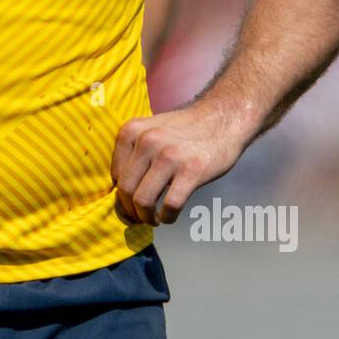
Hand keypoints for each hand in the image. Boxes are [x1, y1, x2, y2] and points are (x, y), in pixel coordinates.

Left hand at [112, 101, 249, 225]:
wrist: (222, 118)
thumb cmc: (184, 130)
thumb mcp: (150, 129)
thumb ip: (133, 153)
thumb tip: (120, 192)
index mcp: (132, 131)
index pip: (115, 175)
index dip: (121, 196)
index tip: (130, 205)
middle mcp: (147, 141)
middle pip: (126, 190)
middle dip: (130, 211)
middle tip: (139, 218)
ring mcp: (169, 156)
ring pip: (144, 200)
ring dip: (146, 217)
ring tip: (153, 219)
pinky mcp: (191, 170)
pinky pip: (170, 205)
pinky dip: (167, 217)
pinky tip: (170, 216)